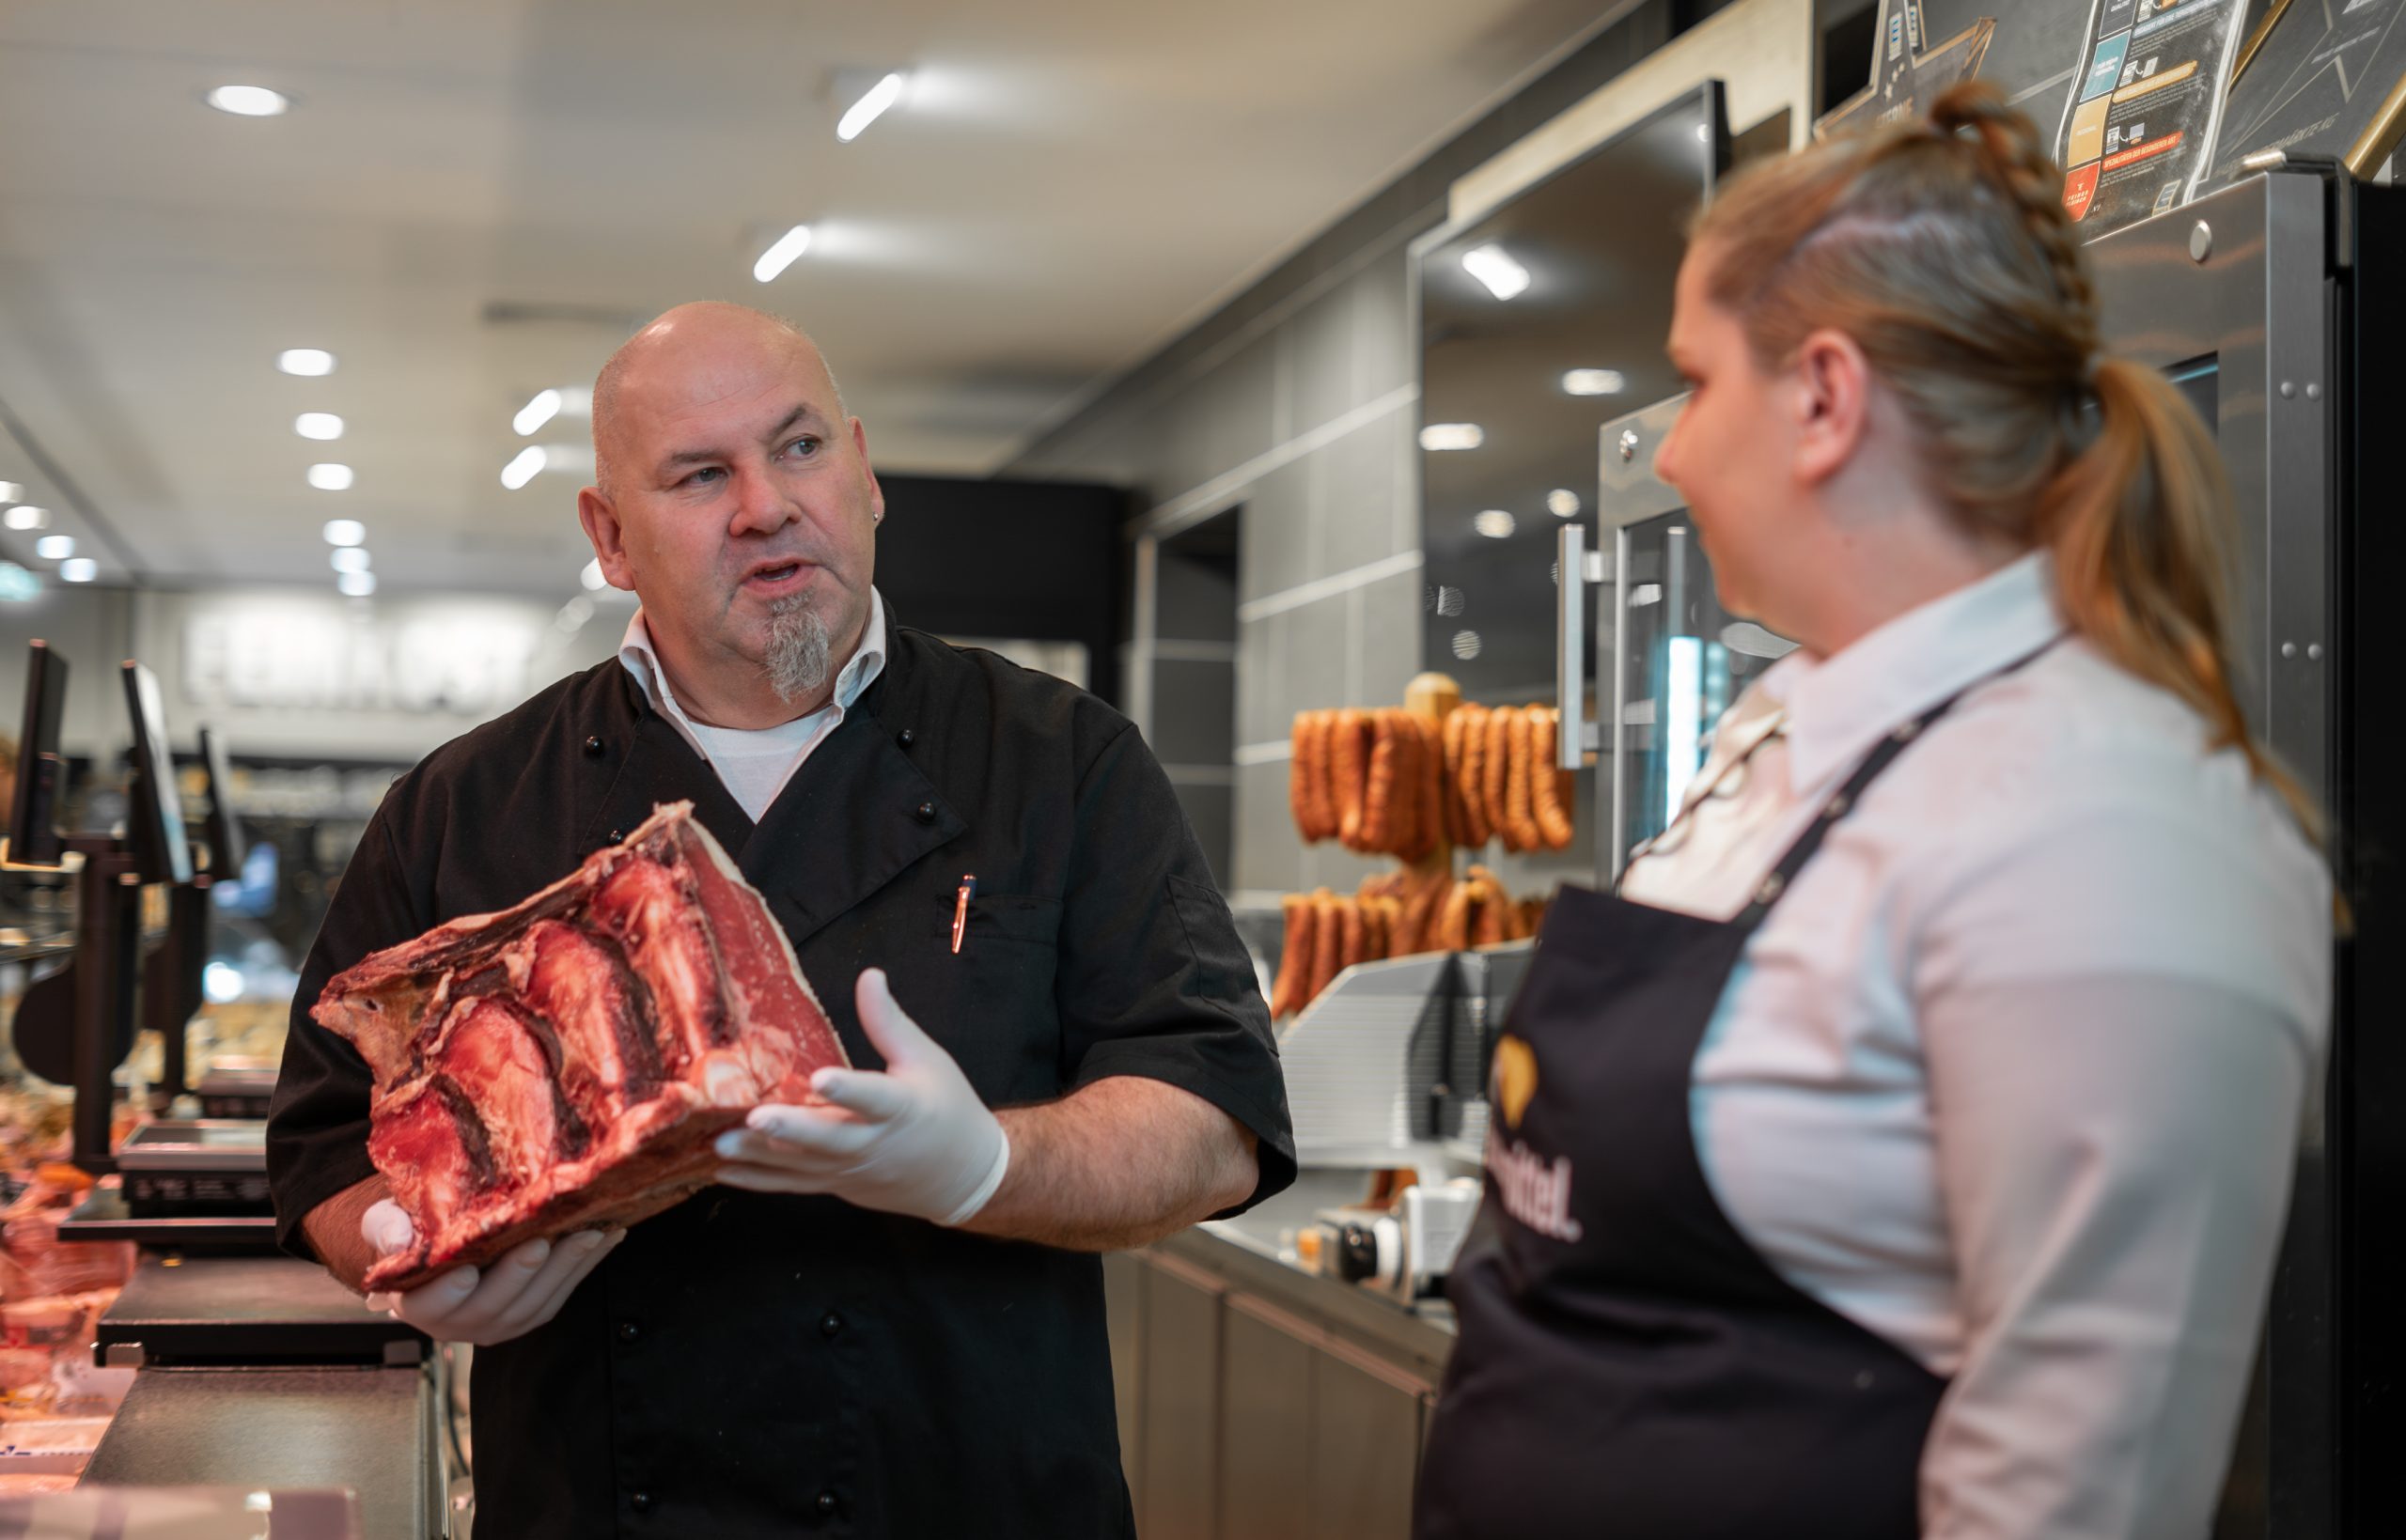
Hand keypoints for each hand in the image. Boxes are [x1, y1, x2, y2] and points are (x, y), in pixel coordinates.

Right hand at [359, 1199, 623, 1346]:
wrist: (445, 1243)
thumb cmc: (415, 1229)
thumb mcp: (387, 1222)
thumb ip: (387, 1228)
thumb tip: (396, 1237)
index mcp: (420, 1304)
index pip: (430, 1306)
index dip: (447, 1293)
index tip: (466, 1271)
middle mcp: (463, 1323)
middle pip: (494, 1305)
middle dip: (521, 1273)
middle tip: (542, 1240)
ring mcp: (504, 1321)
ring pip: (538, 1302)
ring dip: (567, 1267)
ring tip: (590, 1232)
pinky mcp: (537, 1310)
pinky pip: (565, 1291)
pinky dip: (587, 1264)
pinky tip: (608, 1234)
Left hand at [715, 968, 1010, 1225]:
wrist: (963, 1176)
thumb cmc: (947, 1109)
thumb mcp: (926, 1060)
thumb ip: (889, 1023)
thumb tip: (869, 976)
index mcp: (902, 1107)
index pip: (874, 1097)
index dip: (848, 1088)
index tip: (820, 1078)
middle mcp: (873, 1143)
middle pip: (829, 1139)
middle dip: (791, 1130)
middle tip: (754, 1117)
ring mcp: (851, 1170)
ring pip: (803, 1166)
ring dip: (761, 1156)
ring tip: (719, 1144)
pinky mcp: (836, 1185)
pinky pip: (794, 1186)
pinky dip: (760, 1181)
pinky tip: (724, 1173)